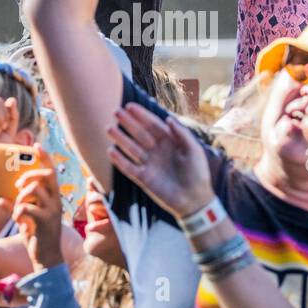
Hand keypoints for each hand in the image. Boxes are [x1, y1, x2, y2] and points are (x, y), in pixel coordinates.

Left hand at [13, 161, 62, 269]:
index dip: (45, 157)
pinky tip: (16, 218)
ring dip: (20, 197)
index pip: (51, 172)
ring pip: (35, 190)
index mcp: (53, 197)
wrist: (47, 257)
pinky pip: (27, 208)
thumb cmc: (37, 235)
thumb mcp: (27, 218)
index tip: (36, 145)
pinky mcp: (45, 221)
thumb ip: (16, 205)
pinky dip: (17, 211)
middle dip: (29, 175)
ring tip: (17, 207)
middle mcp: (56, 201)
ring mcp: (52, 210)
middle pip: (46, 176)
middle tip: (17, 185)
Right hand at [107, 103, 213, 217]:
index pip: (153, 125)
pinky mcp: (143, 179)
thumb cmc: (198, 174)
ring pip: (131, 148)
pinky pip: (129, 167)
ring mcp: (149, 164)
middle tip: (116, 113)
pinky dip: (119, 160)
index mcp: (170, 142)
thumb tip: (168, 118)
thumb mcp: (194, 151)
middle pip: (140, 134)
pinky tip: (110, 151)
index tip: (129, 106)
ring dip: (120, 138)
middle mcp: (157, 151)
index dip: (142, 115)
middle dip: (128, 123)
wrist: (195, 201)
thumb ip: (182, 134)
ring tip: (109, 128)